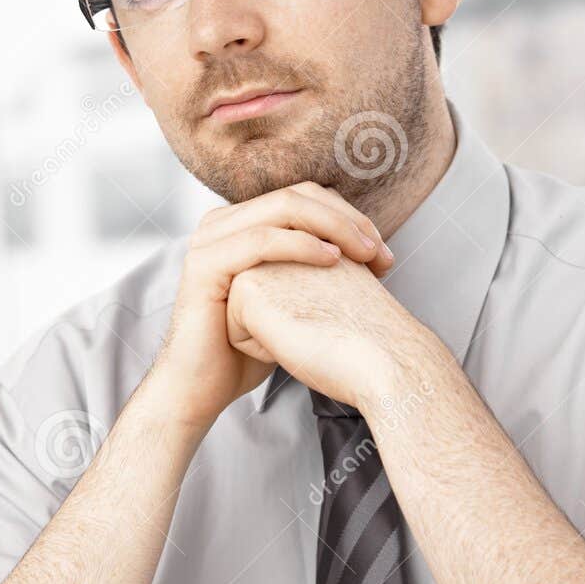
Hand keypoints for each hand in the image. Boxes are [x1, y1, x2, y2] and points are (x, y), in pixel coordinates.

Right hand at [152, 184, 393, 427]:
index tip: (383, 255)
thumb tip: (364, 252)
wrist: (202, 389)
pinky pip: (261, 241)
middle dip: (348, 220)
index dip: (349, 217)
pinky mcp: (204, 263)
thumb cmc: (246, 350)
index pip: (305, 197)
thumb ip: (310, 268)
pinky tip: (333, 260)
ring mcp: (210, 239)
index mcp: (241, 224)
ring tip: (366, 255)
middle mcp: (223, 222)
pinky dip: (302, 245)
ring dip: (334, 227)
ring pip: (284, 208)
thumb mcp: (286, 299)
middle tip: (381, 253)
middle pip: (298, 195)